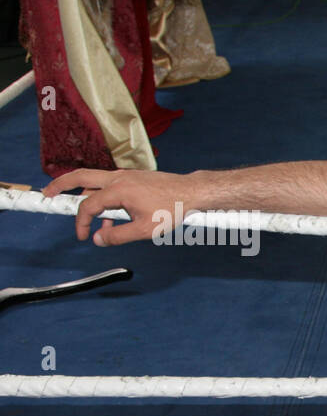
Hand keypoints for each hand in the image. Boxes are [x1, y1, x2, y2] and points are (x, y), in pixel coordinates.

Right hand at [43, 168, 195, 246]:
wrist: (191, 192)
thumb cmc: (172, 209)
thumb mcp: (145, 229)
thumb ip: (118, 236)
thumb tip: (98, 239)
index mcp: (117, 189)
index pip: (88, 205)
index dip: (82, 223)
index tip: (83, 236)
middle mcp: (117, 178)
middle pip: (80, 177)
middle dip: (60, 185)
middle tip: (47, 194)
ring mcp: (125, 176)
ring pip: (96, 182)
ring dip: (87, 198)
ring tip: (92, 222)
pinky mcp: (133, 178)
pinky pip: (110, 186)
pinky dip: (104, 198)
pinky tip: (113, 219)